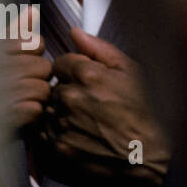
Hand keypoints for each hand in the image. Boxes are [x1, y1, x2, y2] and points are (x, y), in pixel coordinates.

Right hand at [0, 6, 50, 134]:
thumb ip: (13, 33)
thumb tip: (32, 12)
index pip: (36, 44)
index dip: (33, 54)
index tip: (20, 60)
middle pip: (44, 67)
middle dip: (37, 77)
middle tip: (21, 83)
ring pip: (43, 90)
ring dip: (35, 97)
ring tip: (19, 98)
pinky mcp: (0, 117)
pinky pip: (34, 110)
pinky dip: (29, 114)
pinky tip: (17, 112)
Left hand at [36, 29, 170, 186]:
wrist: (142, 154)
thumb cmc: (142, 111)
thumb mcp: (131, 71)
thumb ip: (100, 48)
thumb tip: (75, 32)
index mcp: (88, 74)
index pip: (61, 62)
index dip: (75, 69)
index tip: (87, 80)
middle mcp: (70, 97)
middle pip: (53, 85)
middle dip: (67, 90)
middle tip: (90, 102)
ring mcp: (61, 123)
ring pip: (48, 108)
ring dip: (60, 111)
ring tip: (85, 119)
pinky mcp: (56, 146)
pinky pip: (44, 131)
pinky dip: (56, 131)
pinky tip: (78, 133)